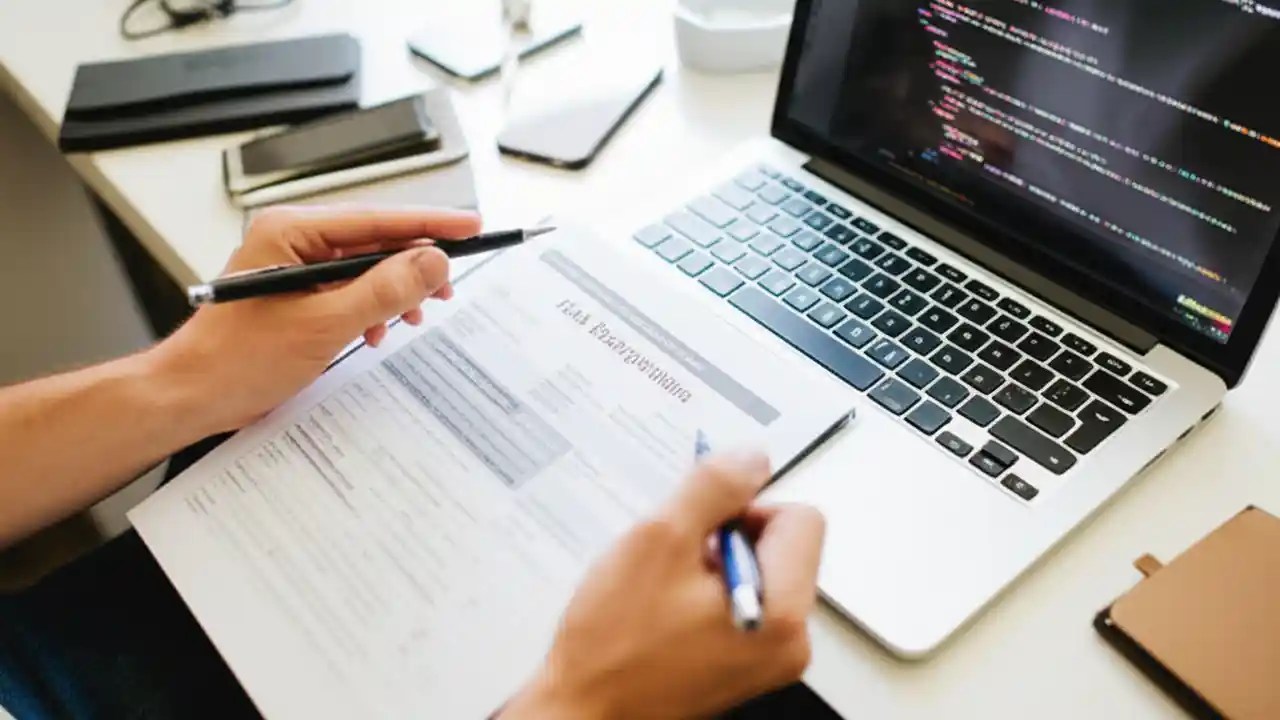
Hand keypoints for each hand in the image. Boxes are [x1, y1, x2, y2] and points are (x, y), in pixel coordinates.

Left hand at [150, 205, 481, 434]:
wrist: (193, 395)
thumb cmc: (236, 359)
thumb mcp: (323, 324)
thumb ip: (383, 290)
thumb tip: (431, 262)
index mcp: (291, 230)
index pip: (377, 219)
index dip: (429, 224)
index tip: (470, 226)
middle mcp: (293, 240)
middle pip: (375, 240)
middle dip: (415, 265)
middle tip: (449, 284)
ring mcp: (296, 267)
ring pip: (367, 268)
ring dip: (394, 292)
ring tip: (413, 315)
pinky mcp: (299, 295)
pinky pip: (351, 290)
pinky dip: (373, 309)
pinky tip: (378, 331)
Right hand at [503, 454, 825, 718]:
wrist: (585, 711)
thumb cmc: (614, 643)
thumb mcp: (658, 540)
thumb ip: (713, 488)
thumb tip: (752, 458)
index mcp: (782, 611)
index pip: (800, 518)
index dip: (745, 509)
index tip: (700, 529)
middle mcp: (790, 641)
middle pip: (782, 545)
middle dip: (727, 538)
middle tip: (674, 564)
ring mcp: (770, 657)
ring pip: (759, 572)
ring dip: (713, 565)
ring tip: (665, 592)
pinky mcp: (747, 665)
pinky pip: (744, 603)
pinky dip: (708, 593)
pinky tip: (666, 610)